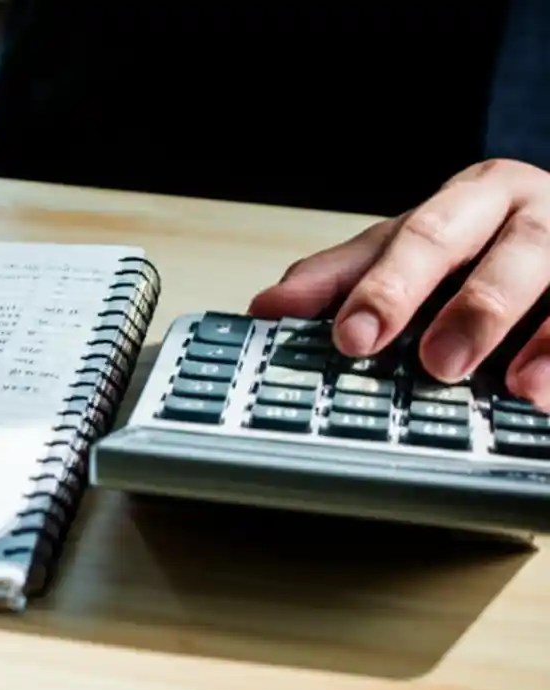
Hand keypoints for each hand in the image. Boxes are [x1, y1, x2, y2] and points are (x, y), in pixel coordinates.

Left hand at [250, 159, 549, 407]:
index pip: (424, 237)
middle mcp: (537, 213)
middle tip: (440, 362)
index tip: (355, 336)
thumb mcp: (406, 251)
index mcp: (474, 197)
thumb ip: (342, 278)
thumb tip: (266, 308)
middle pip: (509, 255)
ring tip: (517, 386)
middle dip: (474, 309)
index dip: (389, 288)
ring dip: (546, 338)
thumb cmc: (479, 244)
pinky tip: (548, 394)